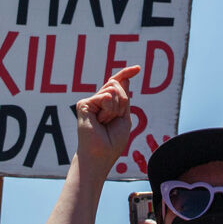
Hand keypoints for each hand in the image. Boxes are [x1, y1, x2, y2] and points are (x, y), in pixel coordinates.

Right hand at [73, 66, 140, 180]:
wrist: (100, 155)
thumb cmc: (112, 142)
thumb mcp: (124, 117)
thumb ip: (124, 99)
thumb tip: (124, 79)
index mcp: (108, 104)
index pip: (117, 84)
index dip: (127, 73)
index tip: (138, 68)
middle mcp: (98, 100)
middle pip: (118, 85)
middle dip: (122, 102)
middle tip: (113, 119)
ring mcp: (90, 101)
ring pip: (113, 89)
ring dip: (115, 109)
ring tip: (105, 122)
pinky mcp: (84, 104)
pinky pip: (106, 96)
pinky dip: (109, 110)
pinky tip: (100, 121)